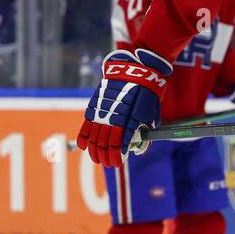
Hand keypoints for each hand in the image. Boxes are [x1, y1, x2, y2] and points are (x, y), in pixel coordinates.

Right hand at [76, 49, 169, 166]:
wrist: (135, 70)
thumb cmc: (147, 93)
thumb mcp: (151, 114)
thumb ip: (145, 133)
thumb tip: (140, 150)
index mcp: (128, 121)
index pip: (119, 145)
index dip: (117, 157)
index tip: (117, 163)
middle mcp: (113, 118)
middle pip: (105, 144)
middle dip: (105, 157)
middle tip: (107, 163)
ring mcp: (102, 112)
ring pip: (94, 137)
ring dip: (94, 150)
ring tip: (96, 158)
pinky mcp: (95, 105)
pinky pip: (86, 125)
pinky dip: (84, 137)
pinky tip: (83, 146)